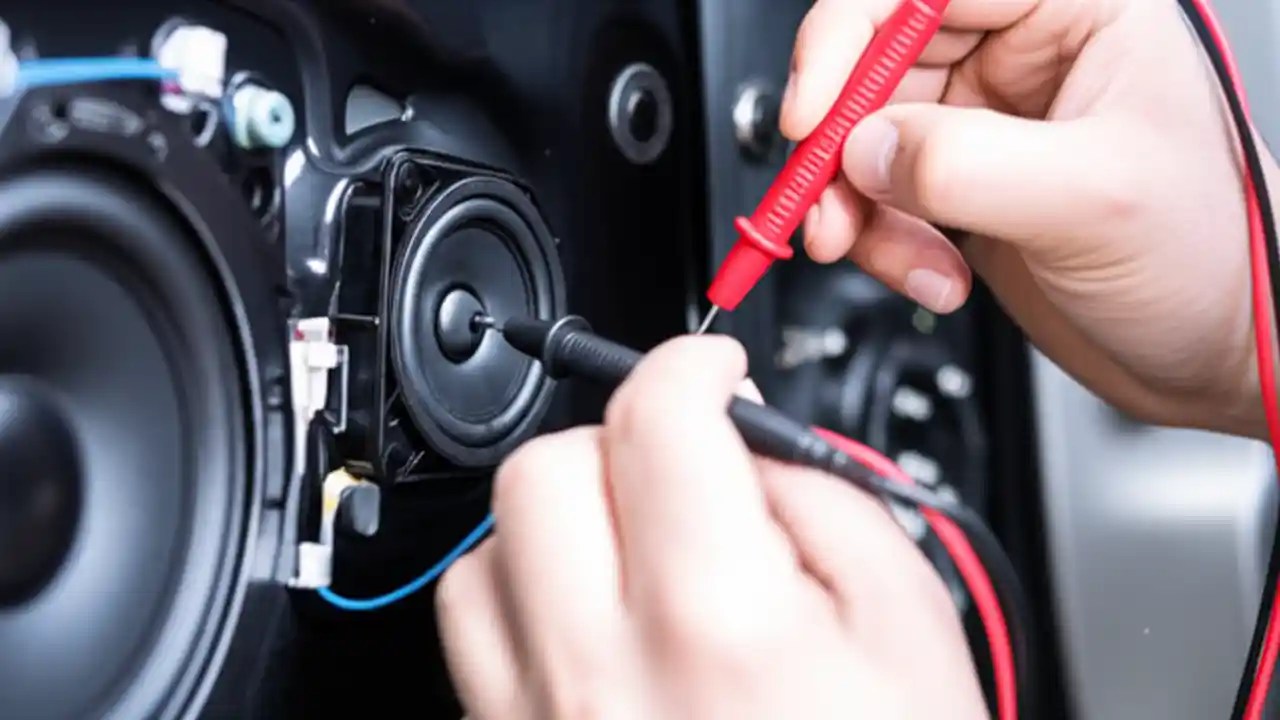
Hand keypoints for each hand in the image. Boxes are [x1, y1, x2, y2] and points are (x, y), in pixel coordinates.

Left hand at [436, 337, 985, 719]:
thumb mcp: (913, 634)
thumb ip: (825, 506)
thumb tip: (752, 444)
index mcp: (718, 624)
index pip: (656, 416)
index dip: (690, 364)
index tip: (711, 371)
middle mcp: (601, 674)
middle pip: (546, 469)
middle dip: (621, 439)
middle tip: (687, 467)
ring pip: (492, 549)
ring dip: (565, 520)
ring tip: (646, 550)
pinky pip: (478, 640)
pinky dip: (529, 597)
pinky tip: (601, 619)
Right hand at [785, 0, 1265, 436]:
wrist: (1212, 352)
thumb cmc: (1211, 257)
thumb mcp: (1091, 199)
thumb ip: (967, 165)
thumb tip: (865, 148)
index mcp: (1073, 8)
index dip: (849, 37)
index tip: (816, 113)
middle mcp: (1022, 53)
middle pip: (874, 64)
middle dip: (838, 145)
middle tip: (823, 205)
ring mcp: (985, 124)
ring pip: (864, 139)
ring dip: (855, 207)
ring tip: (883, 255)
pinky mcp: (960, 187)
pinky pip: (878, 198)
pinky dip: (881, 243)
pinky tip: (932, 275)